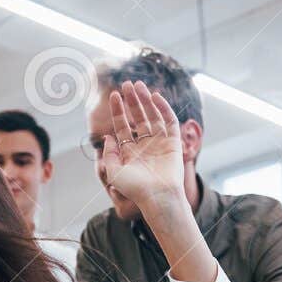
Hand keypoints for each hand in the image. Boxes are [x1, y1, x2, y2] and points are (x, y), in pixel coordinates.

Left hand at [98, 81, 186, 215]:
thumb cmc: (136, 189)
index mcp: (130, 152)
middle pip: (138, 117)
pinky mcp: (173, 143)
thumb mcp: (114, 172)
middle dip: (132, 101)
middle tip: (127, 84)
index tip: (114, 95)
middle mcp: (145, 145)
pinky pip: (169, 121)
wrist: (158, 197)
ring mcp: (160, 143)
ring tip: (138, 86)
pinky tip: (155, 97)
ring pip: (152, 116)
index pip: (123, 126)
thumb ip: (109, 154)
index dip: (118, 110)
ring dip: (145, 101)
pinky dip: (163, 108)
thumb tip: (107, 137)